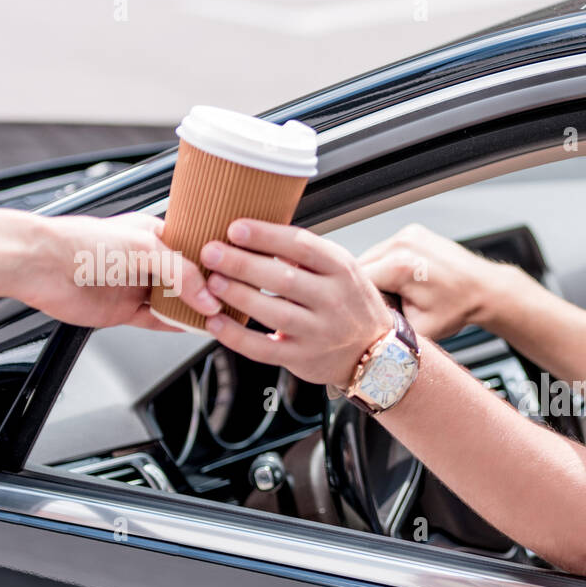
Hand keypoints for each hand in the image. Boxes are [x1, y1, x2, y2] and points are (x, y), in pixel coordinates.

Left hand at [25, 213, 217, 329]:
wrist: (41, 267)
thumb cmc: (82, 243)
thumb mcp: (145, 250)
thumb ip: (181, 275)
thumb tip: (208, 299)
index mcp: (155, 235)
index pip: (196, 250)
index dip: (216, 263)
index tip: (237, 276)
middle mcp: (148, 260)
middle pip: (189, 279)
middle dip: (208, 290)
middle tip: (233, 300)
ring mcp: (136, 286)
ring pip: (176, 302)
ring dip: (194, 310)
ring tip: (218, 317)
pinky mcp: (124, 310)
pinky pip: (158, 320)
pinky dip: (176, 325)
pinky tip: (193, 328)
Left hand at [199, 220, 394, 387]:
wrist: (374, 351)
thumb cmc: (348, 303)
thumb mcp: (340, 270)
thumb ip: (305, 253)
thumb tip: (252, 231)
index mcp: (341, 270)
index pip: (302, 246)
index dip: (266, 236)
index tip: (235, 228)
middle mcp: (334, 300)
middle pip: (284, 278)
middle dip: (242, 263)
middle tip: (211, 252)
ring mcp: (320, 332)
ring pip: (274, 313)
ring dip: (238, 295)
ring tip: (212, 282)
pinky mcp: (303, 359)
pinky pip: (263, 349)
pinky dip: (236, 336)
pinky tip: (215, 322)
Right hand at [357, 223, 533, 339]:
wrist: (485, 290)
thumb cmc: (458, 308)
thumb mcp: (419, 329)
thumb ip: (387, 326)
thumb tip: (367, 325)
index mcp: (400, 265)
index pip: (357, 282)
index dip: (359, 301)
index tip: (369, 313)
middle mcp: (402, 243)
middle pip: (361, 266)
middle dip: (368, 288)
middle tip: (388, 304)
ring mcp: (408, 234)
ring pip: (372, 257)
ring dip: (378, 275)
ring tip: (400, 291)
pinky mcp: (413, 232)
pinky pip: (386, 250)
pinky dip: (389, 265)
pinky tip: (407, 279)